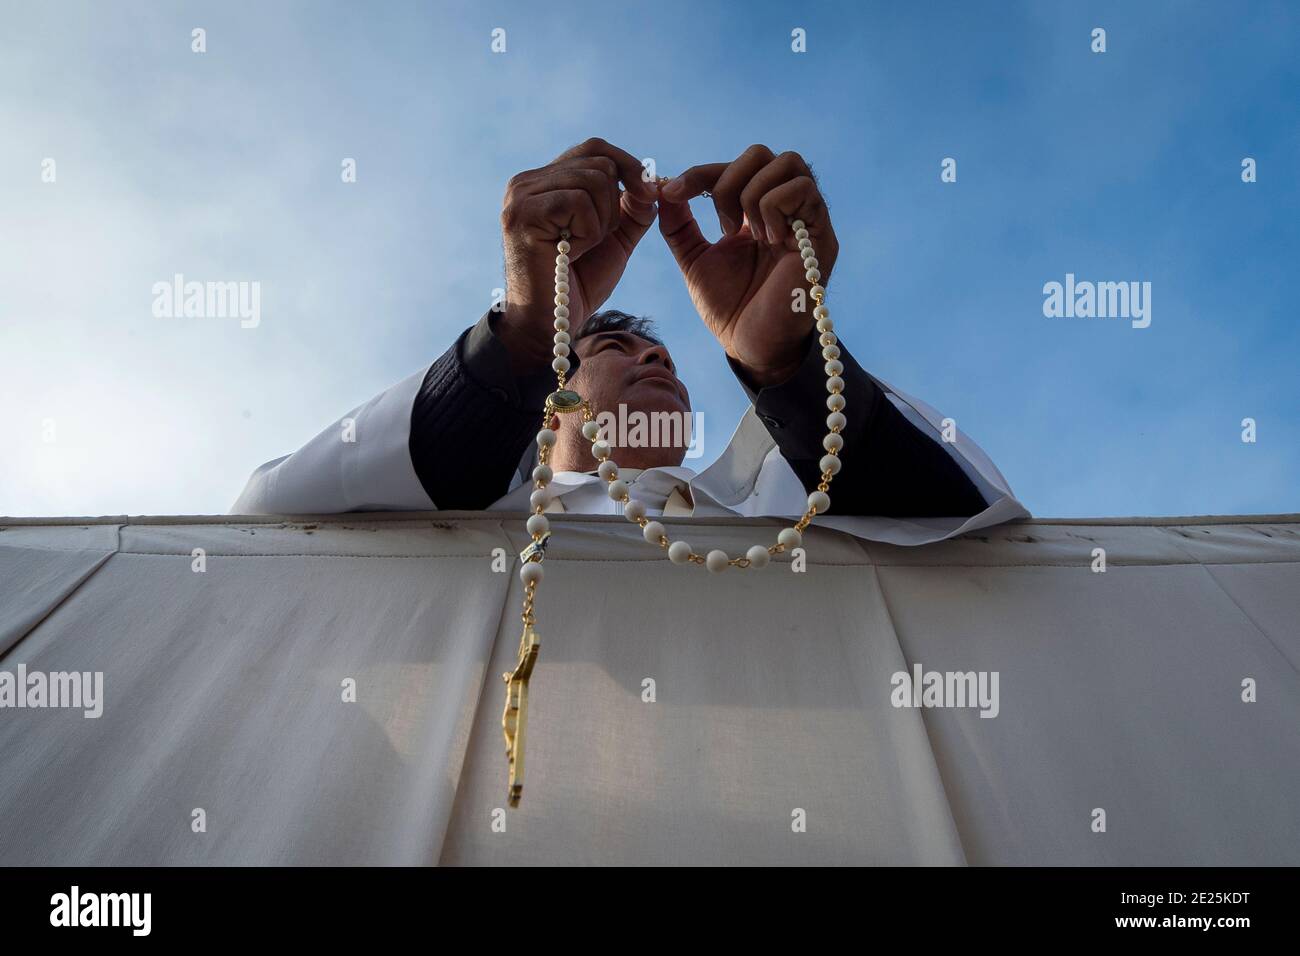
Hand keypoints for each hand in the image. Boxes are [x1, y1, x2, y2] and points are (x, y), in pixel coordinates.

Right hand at [499, 137, 658, 370]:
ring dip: (601, 221)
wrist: (551, 325)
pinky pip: (578, 202)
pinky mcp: (522, 213)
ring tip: (580, 248)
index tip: (647, 194)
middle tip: (598, 239)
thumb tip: (651, 182)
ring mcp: (521, 196)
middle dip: (615, 203)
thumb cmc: (578, 283)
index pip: (595, 149)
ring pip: (593, 180)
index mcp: (545, 182)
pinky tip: (571, 253)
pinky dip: (588, 231)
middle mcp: (527, 182)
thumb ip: (632, 208)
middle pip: (599, 162)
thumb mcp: (613, 237)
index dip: (628, 166)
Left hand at [658, 145, 837, 386]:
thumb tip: (661, 188)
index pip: (734, 167)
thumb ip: (679, 225)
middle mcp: (785, 210)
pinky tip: (766, 241)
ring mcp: (806, 220)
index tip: (672, 192)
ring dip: (752, 193)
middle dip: (729, 179)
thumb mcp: (694, 259)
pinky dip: (773, 207)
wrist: (750, 346)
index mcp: (756, 212)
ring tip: (745, 234)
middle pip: (764, 154)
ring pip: (788, 164)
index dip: (701, 173)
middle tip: (720, 222)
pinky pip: (803, 191)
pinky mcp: (821, 237)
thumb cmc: (729, 307)